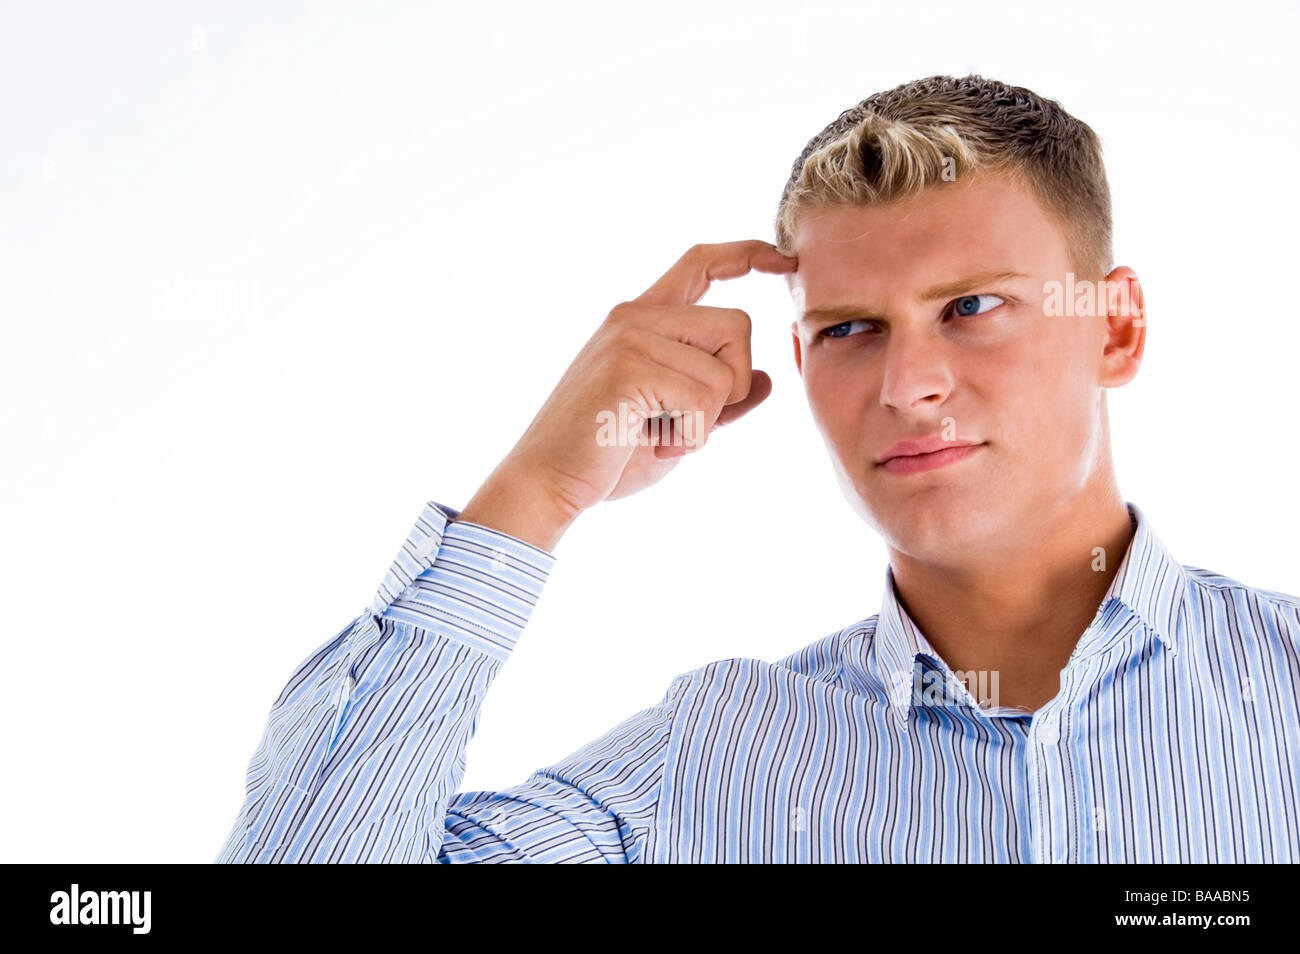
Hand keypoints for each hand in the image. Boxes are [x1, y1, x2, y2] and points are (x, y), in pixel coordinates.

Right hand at [465, 240, 796, 546]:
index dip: (745, 254)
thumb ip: (718, 399)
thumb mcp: (676, 423)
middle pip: (738, 326)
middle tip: (688, 423)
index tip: (782, 258)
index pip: (700, 263)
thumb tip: (766, 380)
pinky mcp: (630, 367)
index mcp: (641, 319)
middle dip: (733, 386)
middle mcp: (635, 316)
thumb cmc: (606, 457)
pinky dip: (693, 436)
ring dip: (709, 420)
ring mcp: (630, 337)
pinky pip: (706, 399)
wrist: (549, 483)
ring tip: (663, 435)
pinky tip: (654, 443)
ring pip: (727, 370)